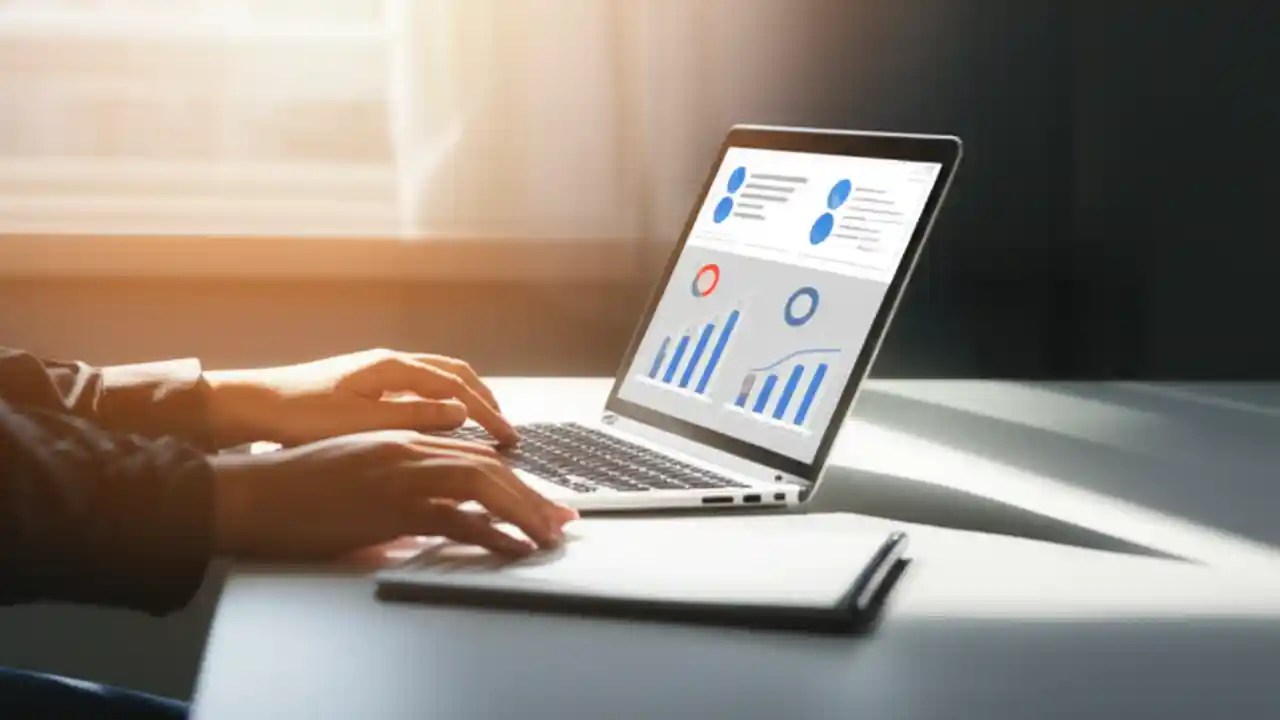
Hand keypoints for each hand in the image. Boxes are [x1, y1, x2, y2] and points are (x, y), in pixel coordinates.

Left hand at [205, 349, 516, 447]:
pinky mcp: (366, 383)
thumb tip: (461, 413)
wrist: (253, 405)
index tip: (510, 437)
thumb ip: (415, 417)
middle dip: (485, 400)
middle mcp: (390, 362)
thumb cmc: (302, 416)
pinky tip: (440, 421)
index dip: (488, 412)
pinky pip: (420, 386)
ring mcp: (378, 371)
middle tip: (506, 429)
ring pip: (438, 377)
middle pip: (454, 374)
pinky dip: (443, 400)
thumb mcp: (364, 422)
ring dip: (466, 398)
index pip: (457, 387)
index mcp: (394, 368)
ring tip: (483, 421)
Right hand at [210, 429, 577, 559]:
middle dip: (532, 494)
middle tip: (561, 518)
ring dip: (524, 510)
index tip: (539, 498)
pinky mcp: (392, 505)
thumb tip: (431, 523)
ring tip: (548, 534)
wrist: (251, 494)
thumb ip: (399, 491)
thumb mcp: (358, 480)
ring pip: (483, 485)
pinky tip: (513, 548)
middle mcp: (408, 449)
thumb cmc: (297, 491)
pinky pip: (457, 519)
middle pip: (488, 467)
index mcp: (401, 439)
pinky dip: (492, 534)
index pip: (472, 454)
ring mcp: (402, 474)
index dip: (511, 476)